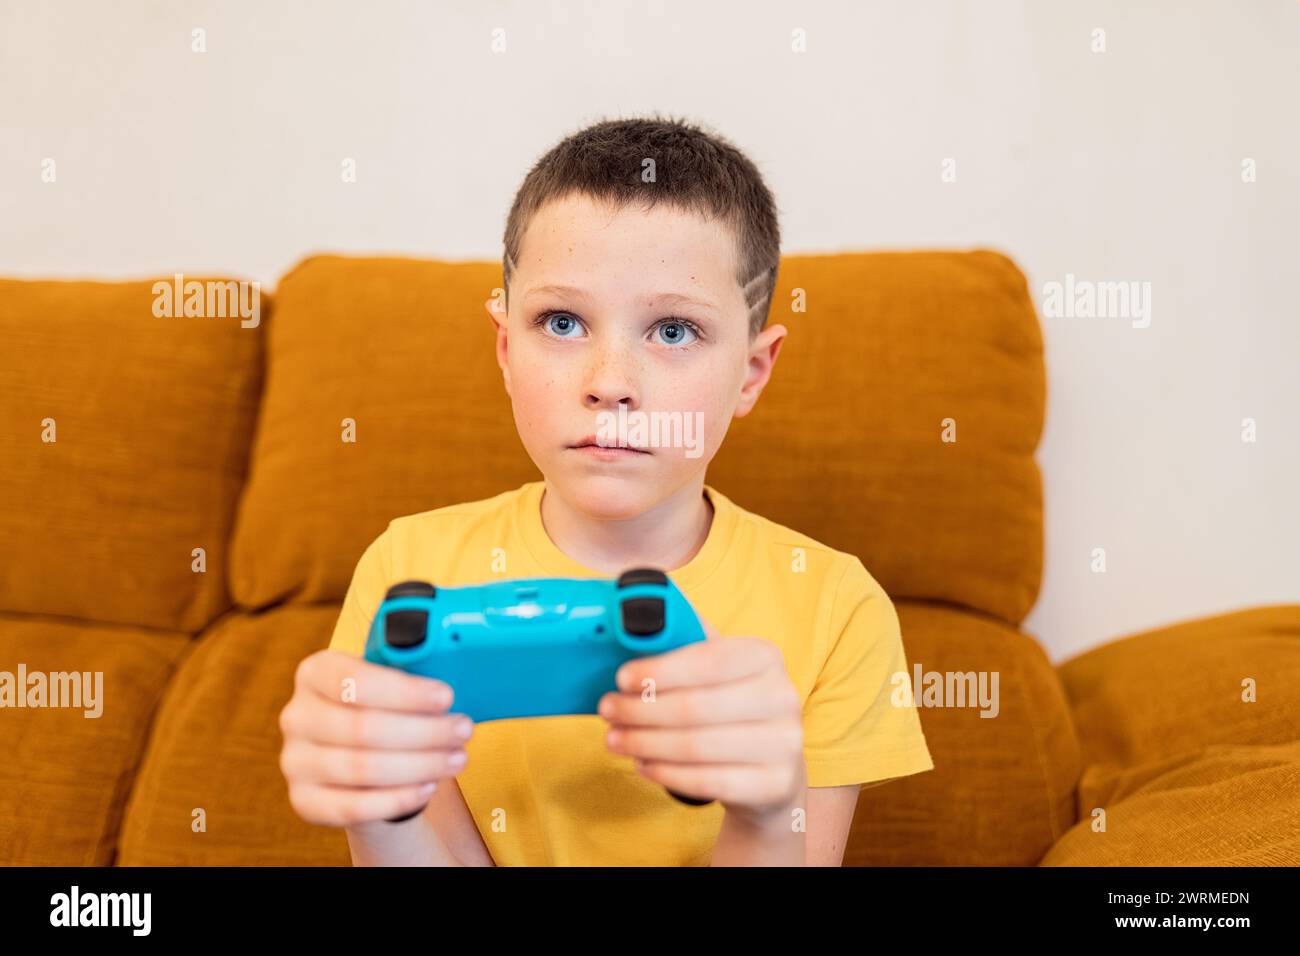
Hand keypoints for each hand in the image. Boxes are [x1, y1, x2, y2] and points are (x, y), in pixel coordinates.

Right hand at [279, 649, 473, 827]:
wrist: (355, 761)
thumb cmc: (380, 710)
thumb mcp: (388, 683)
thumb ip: (409, 674)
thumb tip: (450, 675)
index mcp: (315, 672)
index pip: (355, 680)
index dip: (405, 692)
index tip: (446, 697)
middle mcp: (297, 715)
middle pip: (364, 727)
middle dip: (425, 731)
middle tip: (462, 730)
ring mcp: (295, 761)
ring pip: (364, 768)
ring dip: (421, 765)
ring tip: (456, 758)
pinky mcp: (304, 801)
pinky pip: (354, 807)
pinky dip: (398, 798)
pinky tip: (428, 786)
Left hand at [598, 620, 805, 825]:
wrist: (774, 766)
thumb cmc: (731, 706)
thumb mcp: (717, 668)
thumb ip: (683, 643)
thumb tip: (634, 620)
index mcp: (764, 656)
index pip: (707, 660)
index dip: (659, 671)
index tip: (621, 678)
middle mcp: (781, 696)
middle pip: (695, 707)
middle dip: (640, 710)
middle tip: (608, 710)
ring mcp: (783, 743)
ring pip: (696, 746)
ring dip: (644, 743)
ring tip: (615, 739)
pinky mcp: (775, 783)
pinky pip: (707, 782)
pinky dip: (666, 773)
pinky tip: (643, 764)